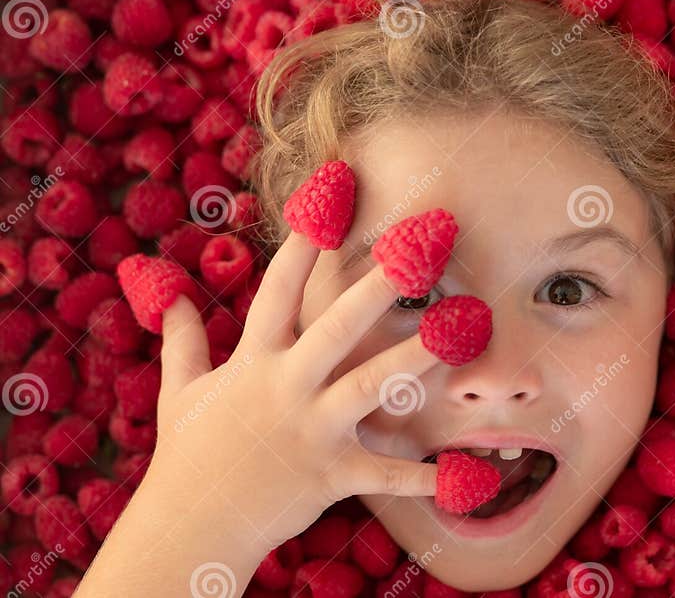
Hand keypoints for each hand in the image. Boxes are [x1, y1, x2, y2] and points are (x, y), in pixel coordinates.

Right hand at [146, 230, 439, 553]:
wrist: (190, 525)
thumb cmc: (188, 453)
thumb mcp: (178, 390)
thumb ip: (181, 339)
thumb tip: (169, 295)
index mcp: (253, 361)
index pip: (279, 288)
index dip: (305, 239)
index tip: (331, 191)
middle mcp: (286, 388)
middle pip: (337, 327)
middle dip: (379, 285)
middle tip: (420, 246)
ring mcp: (312, 431)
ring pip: (371, 386)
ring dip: (417, 356)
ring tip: (459, 325)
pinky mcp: (333, 475)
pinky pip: (386, 474)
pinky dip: (424, 477)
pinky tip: (465, 472)